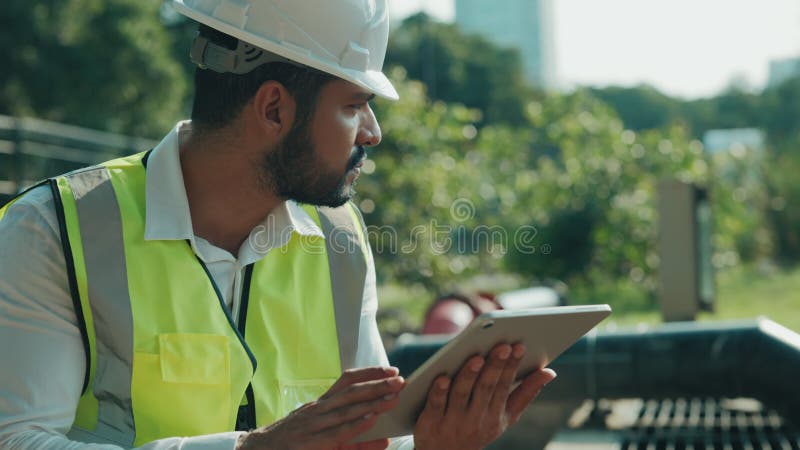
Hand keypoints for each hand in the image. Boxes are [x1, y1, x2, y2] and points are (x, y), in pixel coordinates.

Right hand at [236, 366, 404, 449]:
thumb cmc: (292, 438)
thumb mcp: (315, 423)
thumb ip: (341, 420)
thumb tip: (373, 419)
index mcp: (320, 403)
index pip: (347, 380)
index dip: (370, 373)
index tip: (391, 370)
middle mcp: (318, 410)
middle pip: (351, 392)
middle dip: (377, 385)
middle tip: (400, 380)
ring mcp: (313, 426)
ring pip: (347, 411)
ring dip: (372, 403)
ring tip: (393, 398)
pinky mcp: (311, 444)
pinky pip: (336, 434)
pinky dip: (354, 427)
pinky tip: (370, 420)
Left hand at [413, 343, 556, 449]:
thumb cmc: (477, 427)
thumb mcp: (504, 417)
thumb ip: (526, 393)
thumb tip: (550, 372)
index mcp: (496, 415)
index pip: (505, 386)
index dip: (512, 366)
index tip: (519, 345)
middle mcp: (476, 419)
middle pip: (486, 388)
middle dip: (495, 367)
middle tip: (502, 345)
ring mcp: (453, 422)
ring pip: (462, 394)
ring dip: (469, 376)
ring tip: (476, 357)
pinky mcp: (430, 423)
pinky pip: (435, 405)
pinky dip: (439, 391)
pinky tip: (442, 376)